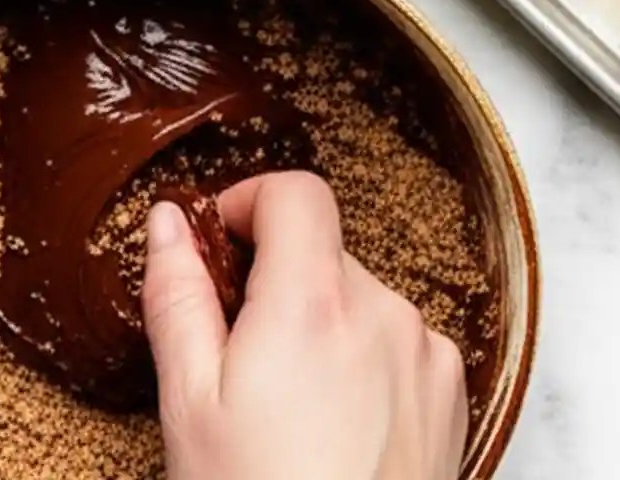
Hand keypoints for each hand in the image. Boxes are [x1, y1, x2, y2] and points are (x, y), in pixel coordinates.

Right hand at [142, 171, 467, 479]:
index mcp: (313, 305)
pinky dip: (362, 360)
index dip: (250, 202)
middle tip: (239, 359)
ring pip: (360, 299)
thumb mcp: (190, 402)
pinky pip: (398, 342)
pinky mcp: (451, 393)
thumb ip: (178, 297)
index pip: (297, 194)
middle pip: (323, 252)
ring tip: (289, 409)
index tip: (222, 241)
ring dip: (321, 325)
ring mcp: (426, 354)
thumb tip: (168, 223)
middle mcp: (385, 315)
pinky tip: (335, 425)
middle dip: (275, 284)